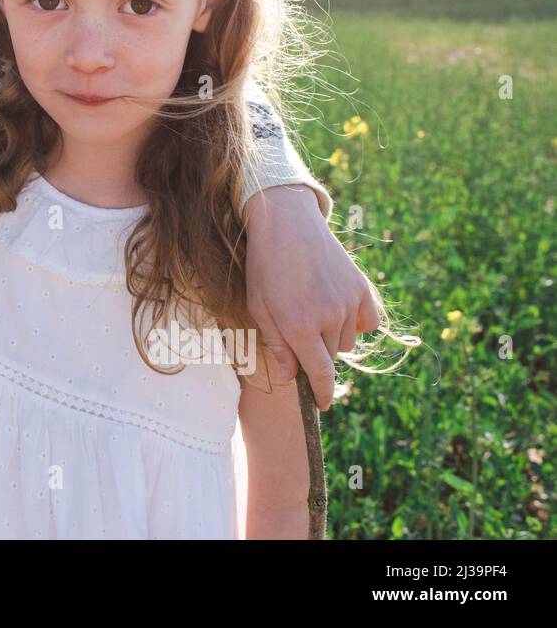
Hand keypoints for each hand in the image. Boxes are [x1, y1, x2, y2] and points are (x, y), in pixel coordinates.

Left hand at [244, 184, 380, 410]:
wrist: (286, 223)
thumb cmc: (265, 266)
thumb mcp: (259, 307)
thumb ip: (277, 344)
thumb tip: (291, 377)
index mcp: (298, 326)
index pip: (320, 374)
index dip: (322, 394)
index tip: (321, 405)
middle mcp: (328, 317)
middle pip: (331, 356)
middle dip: (316, 354)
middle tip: (298, 331)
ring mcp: (348, 302)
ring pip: (347, 341)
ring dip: (333, 337)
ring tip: (311, 310)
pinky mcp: (362, 287)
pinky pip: (368, 323)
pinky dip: (355, 323)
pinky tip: (337, 308)